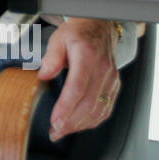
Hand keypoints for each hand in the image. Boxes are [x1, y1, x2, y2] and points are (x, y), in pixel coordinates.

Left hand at [36, 18, 119, 141]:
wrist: (100, 27)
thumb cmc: (79, 33)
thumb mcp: (59, 38)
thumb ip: (51, 58)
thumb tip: (43, 75)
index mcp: (87, 56)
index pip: (77, 87)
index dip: (66, 107)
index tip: (55, 120)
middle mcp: (102, 70)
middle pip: (88, 103)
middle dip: (71, 122)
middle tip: (55, 132)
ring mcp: (111, 79)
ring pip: (99, 109)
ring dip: (81, 125)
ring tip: (63, 131)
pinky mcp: (114, 86)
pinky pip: (106, 108)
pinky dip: (93, 121)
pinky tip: (80, 125)